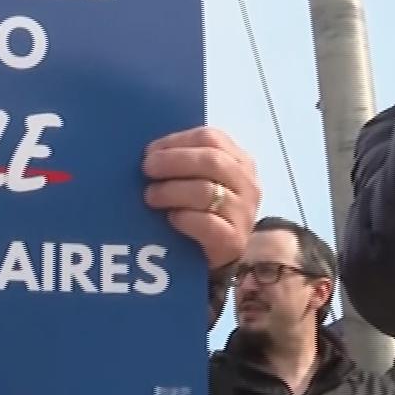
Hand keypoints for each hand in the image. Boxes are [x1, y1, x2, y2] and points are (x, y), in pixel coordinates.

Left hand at [143, 127, 260, 270]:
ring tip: (151, 196)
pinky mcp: (234, 241)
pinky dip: (183, 218)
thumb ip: (183, 162)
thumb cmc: (201, 210)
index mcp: (239, 161)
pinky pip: (207, 224)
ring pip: (206, 191)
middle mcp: (247, 184)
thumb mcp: (198, 180)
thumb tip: (149, 153)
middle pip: (211, 160)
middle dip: (173, 161)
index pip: (211, 138)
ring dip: (171, 191)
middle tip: (147, 169)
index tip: (151, 151)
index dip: (177, 141)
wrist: (217, 256)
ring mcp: (244, 213)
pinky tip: (171, 218)